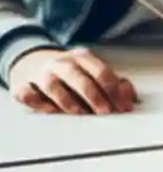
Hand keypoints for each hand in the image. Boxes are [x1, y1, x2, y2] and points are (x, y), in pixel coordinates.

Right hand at [7, 47, 137, 114]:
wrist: (31, 61)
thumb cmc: (69, 71)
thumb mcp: (91, 70)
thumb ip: (113, 82)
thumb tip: (131, 98)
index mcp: (82, 58)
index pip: (102, 71)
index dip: (115, 90)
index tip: (123, 107)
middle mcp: (62, 63)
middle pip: (79, 78)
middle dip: (95, 96)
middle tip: (105, 112)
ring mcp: (41, 73)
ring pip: (53, 85)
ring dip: (68, 101)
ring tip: (81, 114)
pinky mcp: (22, 85)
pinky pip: (28, 94)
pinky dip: (38, 103)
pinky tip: (51, 111)